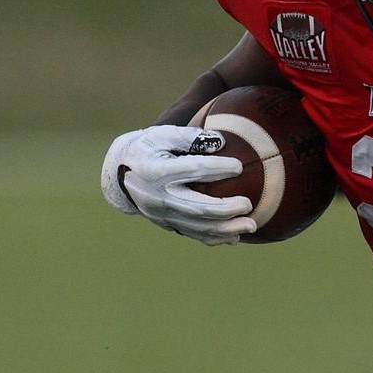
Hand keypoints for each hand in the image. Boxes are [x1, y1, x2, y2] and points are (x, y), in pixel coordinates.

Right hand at [101, 126, 257, 245]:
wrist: (121, 173)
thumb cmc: (148, 148)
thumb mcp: (162, 135)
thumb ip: (190, 137)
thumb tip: (221, 141)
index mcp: (154, 171)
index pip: (191, 170)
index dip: (216, 168)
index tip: (239, 166)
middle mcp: (156, 197)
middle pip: (196, 207)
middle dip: (225, 208)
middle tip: (248, 204)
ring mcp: (161, 215)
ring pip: (197, 227)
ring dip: (226, 229)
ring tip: (251, 225)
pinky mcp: (167, 224)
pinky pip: (194, 234)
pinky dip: (216, 237)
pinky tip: (236, 236)